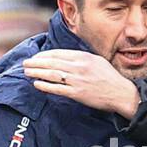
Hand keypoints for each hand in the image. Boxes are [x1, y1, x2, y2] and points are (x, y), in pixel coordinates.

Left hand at [23, 49, 141, 117]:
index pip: (58, 53)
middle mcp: (79, 66)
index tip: (36, 57)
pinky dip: (45, 86)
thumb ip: (81, 58)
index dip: (44, 55)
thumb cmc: (109, 77)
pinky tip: (37, 84)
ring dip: (37, 72)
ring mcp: (77, 80)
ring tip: (27, 72)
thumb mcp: (96, 61)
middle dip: (36, 62)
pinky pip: (57, 89)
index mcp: (83, 57)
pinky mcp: (77, 93)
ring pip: (51, 74)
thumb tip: (65, 58)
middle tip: (26, 63)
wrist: (120, 93)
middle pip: (52, 62)